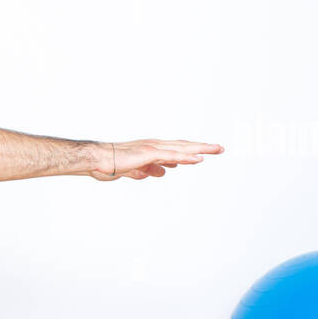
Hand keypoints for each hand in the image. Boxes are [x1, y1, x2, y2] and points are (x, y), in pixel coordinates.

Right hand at [87, 139, 223, 180]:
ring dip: (200, 148)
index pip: (175, 149)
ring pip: (182, 148)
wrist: (97, 159)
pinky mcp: (150, 153)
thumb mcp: (134, 170)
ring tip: (217, 150)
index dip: (191, 150)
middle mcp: (155, 146)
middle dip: (202, 147)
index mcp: (151, 150)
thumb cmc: (110, 163)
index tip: (204, 153)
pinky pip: (172, 155)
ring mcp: (153, 148)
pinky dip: (187, 156)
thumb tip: (162, 172)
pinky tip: (199, 158)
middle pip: (184, 146)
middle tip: (219, 148)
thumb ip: (148, 170)